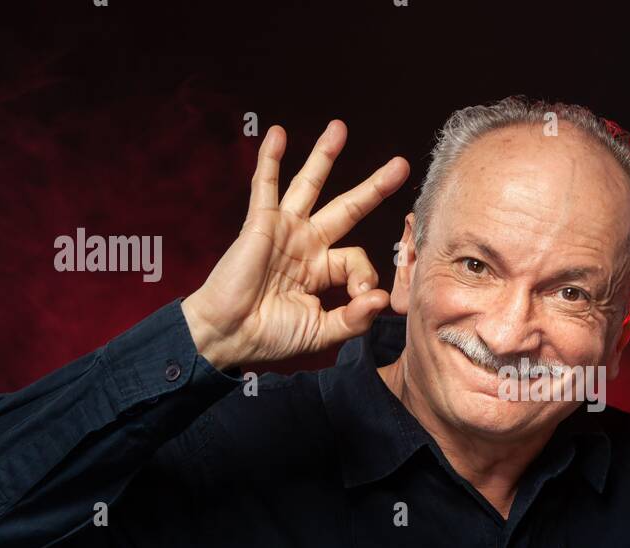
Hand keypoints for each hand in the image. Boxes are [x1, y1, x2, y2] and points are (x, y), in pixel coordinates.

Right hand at [181, 120, 410, 368]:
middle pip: (347, 208)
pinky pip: (266, 186)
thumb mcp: (322, 332)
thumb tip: (381, 298)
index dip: (365, 275)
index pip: (357, 259)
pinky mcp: (260, 224)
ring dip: (324, 156)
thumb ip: (353, 318)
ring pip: (309, 186)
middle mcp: (306, 245)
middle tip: (400, 165)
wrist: (229, 335)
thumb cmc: (270, 336)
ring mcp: (284, 230)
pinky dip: (270, 160)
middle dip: (374, 186)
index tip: (360, 296)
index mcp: (322, 270)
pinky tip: (277, 135)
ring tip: (339, 128)